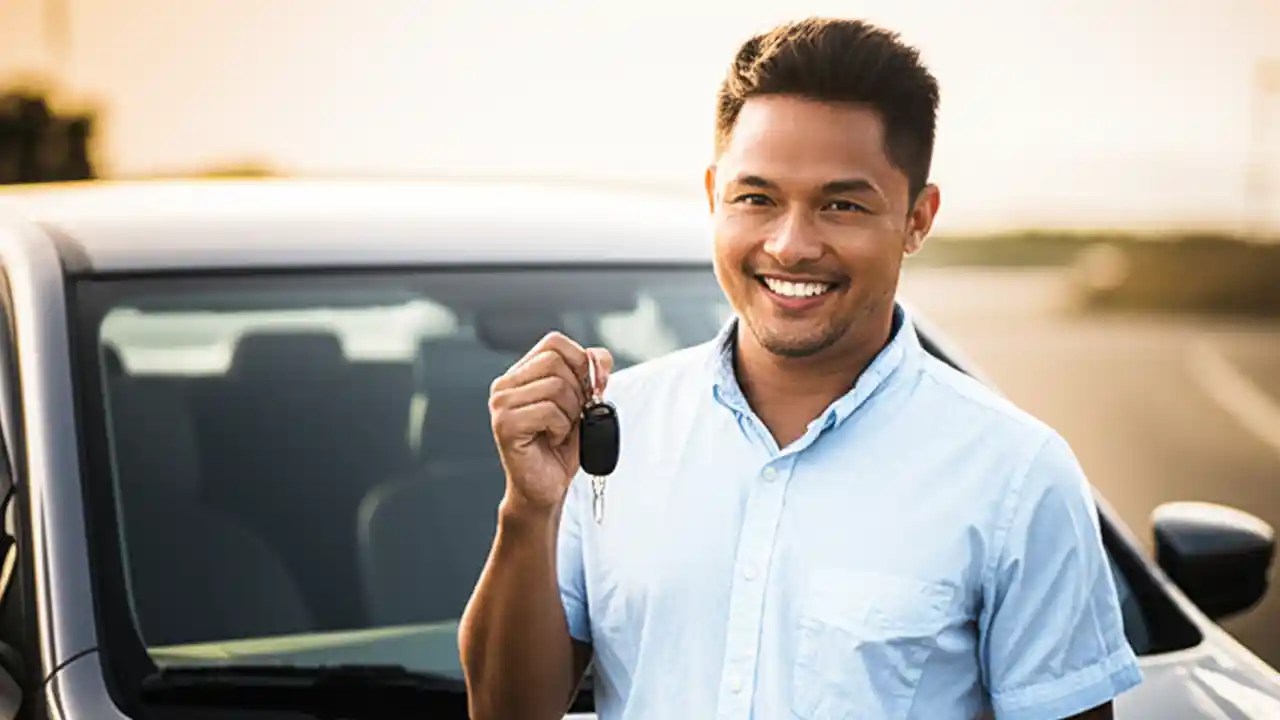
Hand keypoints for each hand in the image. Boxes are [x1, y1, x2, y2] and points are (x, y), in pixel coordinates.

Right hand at [489, 332, 612, 514]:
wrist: (546, 486)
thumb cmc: (561, 447)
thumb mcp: (585, 403)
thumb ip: (593, 375)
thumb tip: (599, 358)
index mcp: (520, 374)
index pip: (554, 342)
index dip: (580, 360)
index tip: (589, 388)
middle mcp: (505, 385)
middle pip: (556, 361)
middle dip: (577, 392)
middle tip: (570, 417)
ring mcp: (501, 404)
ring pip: (556, 386)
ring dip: (570, 414)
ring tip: (559, 431)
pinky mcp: (505, 424)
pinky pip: (549, 411)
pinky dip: (561, 428)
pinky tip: (551, 440)